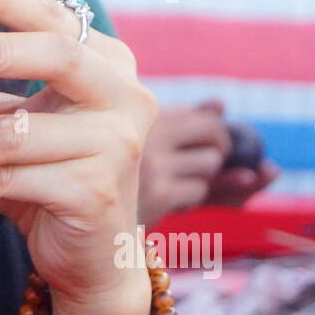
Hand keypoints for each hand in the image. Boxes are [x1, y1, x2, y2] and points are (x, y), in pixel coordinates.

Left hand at [0, 0, 159, 314]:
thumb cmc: (46, 174)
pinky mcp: (95, 191)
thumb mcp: (22, 119)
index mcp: (108, 61)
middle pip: (56, 54)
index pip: (55, 16)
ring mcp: (117, 144)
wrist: (93, 257)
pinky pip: (6, 180)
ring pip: (16, 131)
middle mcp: (126, 93)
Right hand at [138, 100, 278, 225]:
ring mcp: (153, 161)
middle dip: (221, 148)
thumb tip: (220, 103)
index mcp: (144, 112)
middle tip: (207, 165)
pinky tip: (165, 200)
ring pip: (210, 163)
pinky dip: (189, 199)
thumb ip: (185, 122)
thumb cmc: (124, 171)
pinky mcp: (158, 193)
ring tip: (174, 184)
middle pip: (213, 130)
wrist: (93, 211)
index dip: (215, 133)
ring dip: (202, 178)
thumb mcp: (150, 138)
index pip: (203, 114)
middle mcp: (147, 130)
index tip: (209, 147)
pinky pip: (198, 191)